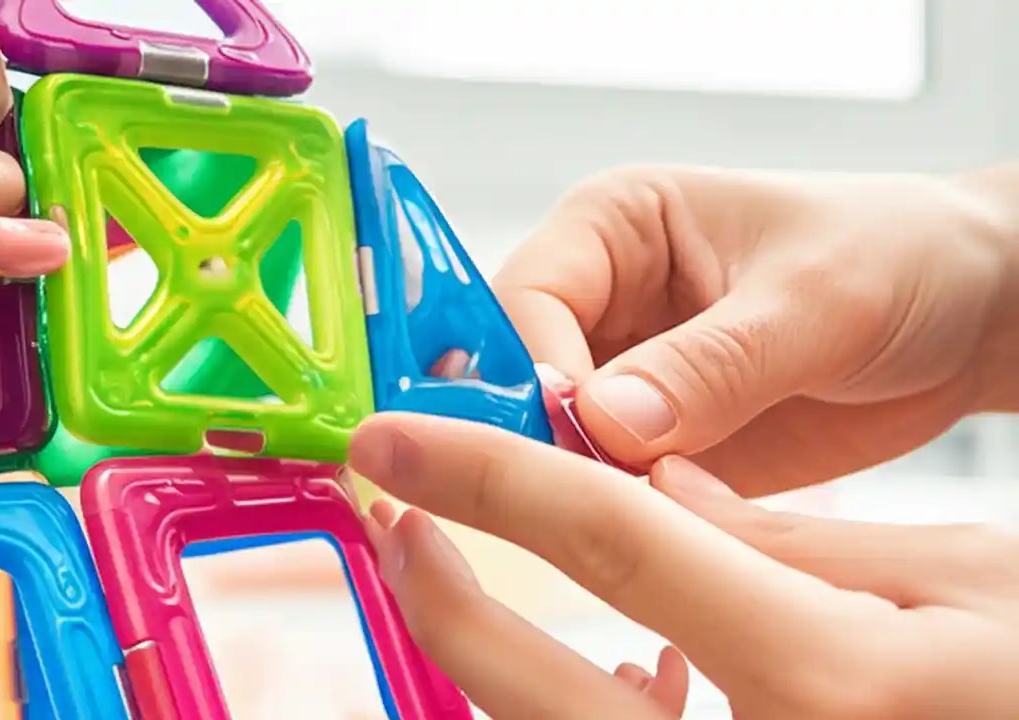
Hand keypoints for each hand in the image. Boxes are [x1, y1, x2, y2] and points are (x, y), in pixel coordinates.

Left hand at [351, 413, 1018, 718]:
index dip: (485, 477)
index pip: (610, 542)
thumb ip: (785, 543)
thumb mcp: (962, 574)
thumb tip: (652, 495)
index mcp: (833, 673)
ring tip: (484, 584)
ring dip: (501, 662)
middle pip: (535, 686)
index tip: (394, 444)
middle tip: (400, 528)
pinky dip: (587, 715)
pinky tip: (631, 670)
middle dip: (445, 598)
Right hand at [494, 166, 1018, 493]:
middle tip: (576, 497)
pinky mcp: (657, 445)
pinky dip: (621, 523)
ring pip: (553, 442)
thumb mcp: (815, 299)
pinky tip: (651, 551)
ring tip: (621, 530)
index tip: (565, 434)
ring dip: (576, 487)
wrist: (972, 315)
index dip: (528, 368)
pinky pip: (610, 489)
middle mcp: (603, 300)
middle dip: (538, 437)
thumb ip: (710, 362)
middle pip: (517, 374)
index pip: (526, 297)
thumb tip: (604, 423)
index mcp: (615, 227)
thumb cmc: (899, 256)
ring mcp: (625, 379)